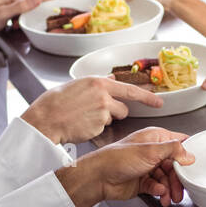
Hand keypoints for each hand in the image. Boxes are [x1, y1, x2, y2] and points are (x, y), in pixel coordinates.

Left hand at [0, 0, 62, 60]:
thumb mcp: (2, 14)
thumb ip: (20, 7)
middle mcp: (7, 1)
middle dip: (42, 1)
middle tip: (55, 3)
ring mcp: (5, 9)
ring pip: (24, 8)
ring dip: (32, 12)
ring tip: (42, 14)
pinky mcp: (3, 18)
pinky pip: (18, 17)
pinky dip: (23, 20)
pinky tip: (22, 25)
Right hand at [22, 76, 163, 144]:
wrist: (46, 118)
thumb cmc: (57, 102)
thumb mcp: (78, 84)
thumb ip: (97, 84)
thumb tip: (111, 79)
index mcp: (98, 82)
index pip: (130, 88)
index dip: (147, 96)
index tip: (159, 102)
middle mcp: (103, 95)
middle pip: (124, 108)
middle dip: (116, 112)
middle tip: (100, 113)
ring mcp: (102, 111)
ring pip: (114, 119)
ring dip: (105, 120)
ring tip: (85, 117)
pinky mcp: (99, 126)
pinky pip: (103, 128)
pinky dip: (95, 128)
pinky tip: (81, 124)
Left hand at [56, 129, 192, 206]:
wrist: (99, 178)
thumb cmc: (117, 159)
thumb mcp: (150, 150)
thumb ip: (173, 150)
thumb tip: (189, 154)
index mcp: (155, 138)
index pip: (179, 143)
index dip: (188, 154)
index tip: (194, 165)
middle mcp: (152, 151)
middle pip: (174, 165)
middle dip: (178, 179)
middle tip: (181, 189)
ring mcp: (147, 167)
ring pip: (166, 179)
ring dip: (170, 189)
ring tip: (170, 197)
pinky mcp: (142, 181)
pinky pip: (157, 187)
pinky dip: (160, 192)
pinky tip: (159, 194)